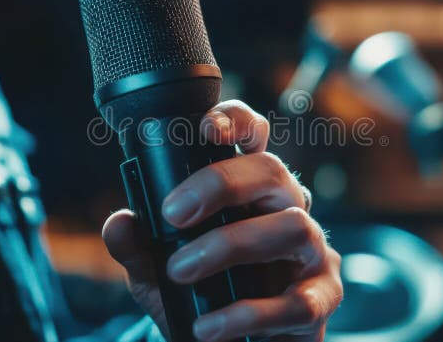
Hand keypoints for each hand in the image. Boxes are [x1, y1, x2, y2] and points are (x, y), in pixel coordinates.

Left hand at [102, 100, 342, 341]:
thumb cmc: (201, 298)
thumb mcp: (156, 274)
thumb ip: (138, 248)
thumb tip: (120, 223)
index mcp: (252, 193)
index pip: (255, 140)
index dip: (238, 121)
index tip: (205, 129)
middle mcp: (287, 211)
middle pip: (273, 171)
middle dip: (221, 183)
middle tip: (174, 213)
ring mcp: (312, 253)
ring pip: (291, 227)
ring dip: (230, 245)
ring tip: (181, 270)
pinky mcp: (322, 299)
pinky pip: (298, 302)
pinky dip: (249, 312)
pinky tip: (209, 325)